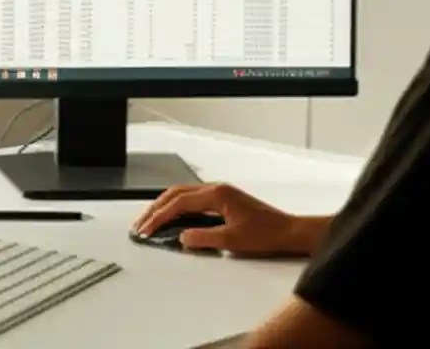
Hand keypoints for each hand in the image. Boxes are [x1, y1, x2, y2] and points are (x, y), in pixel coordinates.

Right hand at [130, 183, 319, 256]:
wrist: (288, 232)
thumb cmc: (266, 234)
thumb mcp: (231, 240)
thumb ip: (203, 238)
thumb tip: (181, 237)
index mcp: (216, 194)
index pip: (178, 203)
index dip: (159, 217)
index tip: (146, 229)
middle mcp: (215, 189)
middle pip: (175, 193)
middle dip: (155, 209)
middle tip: (141, 224)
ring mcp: (219, 193)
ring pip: (182, 194)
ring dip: (164, 207)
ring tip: (150, 221)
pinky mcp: (222, 200)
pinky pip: (192, 200)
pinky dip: (176, 207)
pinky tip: (171, 218)